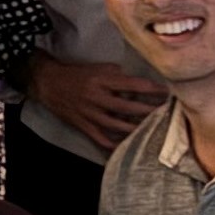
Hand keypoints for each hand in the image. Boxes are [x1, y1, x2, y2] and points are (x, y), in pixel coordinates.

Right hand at [31, 56, 170, 146]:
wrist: (48, 84)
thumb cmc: (76, 74)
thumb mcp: (97, 67)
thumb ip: (117, 75)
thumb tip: (135, 84)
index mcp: (102, 80)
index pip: (132, 85)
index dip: (151, 89)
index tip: (167, 91)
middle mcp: (97, 98)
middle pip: (128, 107)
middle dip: (148, 110)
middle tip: (166, 113)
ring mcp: (90, 114)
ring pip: (117, 125)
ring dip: (136, 128)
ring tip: (153, 130)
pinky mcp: (83, 125)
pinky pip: (101, 138)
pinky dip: (114, 144)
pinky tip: (128, 146)